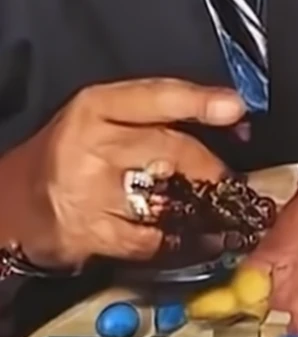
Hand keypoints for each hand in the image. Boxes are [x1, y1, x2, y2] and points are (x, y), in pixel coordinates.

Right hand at [13, 80, 243, 267]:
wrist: (14, 203)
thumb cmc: (73, 153)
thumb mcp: (107, 116)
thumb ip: (161, 112)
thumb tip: (231, 115)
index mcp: (97, 106)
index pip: (158, 97)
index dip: (201, 101)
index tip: (236, 108)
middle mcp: (91, 144)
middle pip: (171, 149)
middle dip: (210, 165)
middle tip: (230, 177)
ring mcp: (88, 191)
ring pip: (166, 195)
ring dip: (199, 205)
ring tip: (213, 206)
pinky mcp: (89, 232)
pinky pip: (151, 237)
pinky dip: (177, 239)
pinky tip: (191, 237)